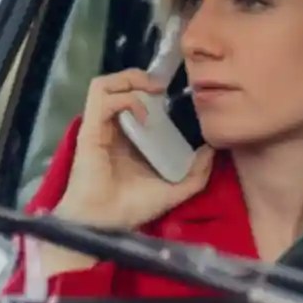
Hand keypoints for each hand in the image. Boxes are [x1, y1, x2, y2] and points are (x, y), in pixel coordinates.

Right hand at [54, 69, 214, 229]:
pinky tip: (144, 116)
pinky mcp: (90, 130)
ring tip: (150, 90)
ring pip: (104, 85)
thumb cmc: (130, 209)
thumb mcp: (173, 190)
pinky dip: (126, 99)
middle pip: (116, 85)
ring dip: (129, 80)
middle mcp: (111, 128)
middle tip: (161, 87)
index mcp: (126, 138)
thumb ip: (195, 174)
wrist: (104, 225)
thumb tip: (211, 151)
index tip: (170, 92)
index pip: (131, 100)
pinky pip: (101, 98)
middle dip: (139, 77)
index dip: (148, 89)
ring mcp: (98, 127)